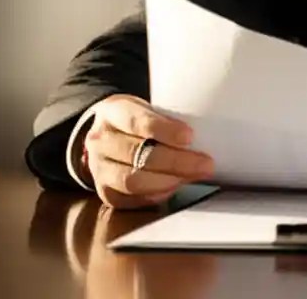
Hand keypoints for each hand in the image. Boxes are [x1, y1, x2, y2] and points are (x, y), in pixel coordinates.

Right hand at [83, 94, 213, 209]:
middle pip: (138, 154)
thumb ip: (169, 119)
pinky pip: (131, 199)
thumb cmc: (136, 121)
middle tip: (205, 164)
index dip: (164, 130)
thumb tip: (207, 134)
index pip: (136, 121)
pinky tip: (174, 187)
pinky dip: (157, 194)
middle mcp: (101, 140)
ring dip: (169, 181)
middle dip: (176, 162)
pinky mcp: (105, 191)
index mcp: (113, 112)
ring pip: (133, 180)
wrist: (107, 136)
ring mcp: (99, 168)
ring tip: (192, 176)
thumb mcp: (147, 108)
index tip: (189, 136)